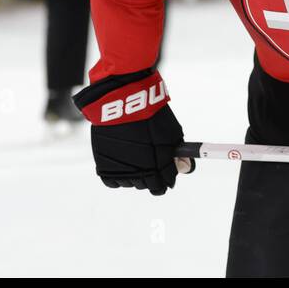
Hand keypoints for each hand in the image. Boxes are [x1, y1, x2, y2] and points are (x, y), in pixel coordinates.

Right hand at [74, 70, 188, 195]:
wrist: (123, 100)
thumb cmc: (149, 114)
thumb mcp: (171, 132)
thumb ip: (178, 154)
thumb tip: (184, 167)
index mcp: (157, 167)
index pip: (161, 186)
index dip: (165, 180)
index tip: (165, 173)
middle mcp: (138, 172)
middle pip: (146, 185)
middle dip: (150, 174)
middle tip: (149, 158)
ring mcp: (120, 169)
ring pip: (130, 183)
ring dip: (134, 173)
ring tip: (134, 153)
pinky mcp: (103, 165)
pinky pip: (113, 181)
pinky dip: (118, 174)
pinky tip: (121, 160)